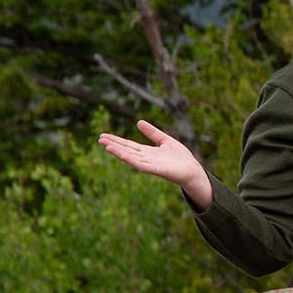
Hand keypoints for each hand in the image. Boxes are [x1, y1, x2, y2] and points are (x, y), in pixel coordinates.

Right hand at [98, 120, 213, 209]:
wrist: (193, 170)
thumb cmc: (181, 158)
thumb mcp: (165, 140)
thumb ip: (153, 133)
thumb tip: (138, 122)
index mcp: (147, 152)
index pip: (128, 145)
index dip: (116, 140)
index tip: (103, 136)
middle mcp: (146, 158)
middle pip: (126, 150)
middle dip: (113, 145)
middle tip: (99, 139)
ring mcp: (150, 165)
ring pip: (131, 158)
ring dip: (119, 152)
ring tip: (107, 146)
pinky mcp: (156, 170)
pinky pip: (141, 165)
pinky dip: (131, 160)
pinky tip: (123, 155)